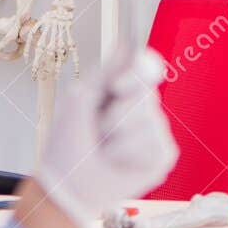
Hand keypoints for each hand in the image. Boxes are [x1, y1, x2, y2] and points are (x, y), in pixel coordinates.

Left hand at [30, 40, 176, 227]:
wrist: (66, 185)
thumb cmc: (67, 143)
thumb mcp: (81, 99)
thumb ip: (106, 72)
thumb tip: (127, 42)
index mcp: (124, 92)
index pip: (147, 67)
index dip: (137, 72)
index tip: (117, 86)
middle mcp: (143, 110)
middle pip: (147, 93)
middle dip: (118, 111)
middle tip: (99, 127)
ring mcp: (154, 133)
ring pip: (150, 121)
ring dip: (118, 137)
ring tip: (104, 149)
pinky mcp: (161, 157)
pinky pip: (156, 145)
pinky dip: (128, 154)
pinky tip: (117, 162)